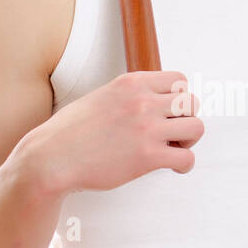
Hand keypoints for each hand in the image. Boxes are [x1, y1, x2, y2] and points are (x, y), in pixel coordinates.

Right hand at [27, 70, 203, 195]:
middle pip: (192, 102)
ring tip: (173, 149)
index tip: (169, 113)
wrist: (51, 158)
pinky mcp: (148, 156)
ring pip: (196, 128)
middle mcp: (142, 101)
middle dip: (186, 119)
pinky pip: (187, 158)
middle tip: (173, 133)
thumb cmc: (71, 133)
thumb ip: (129, 95)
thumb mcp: (101, 97)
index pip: (180, 80)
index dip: (179, 98)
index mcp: (131, 83)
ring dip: (189, 141)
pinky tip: (173, 167)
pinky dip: (185, 164)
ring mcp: (147, 128)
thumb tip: (152, 100)